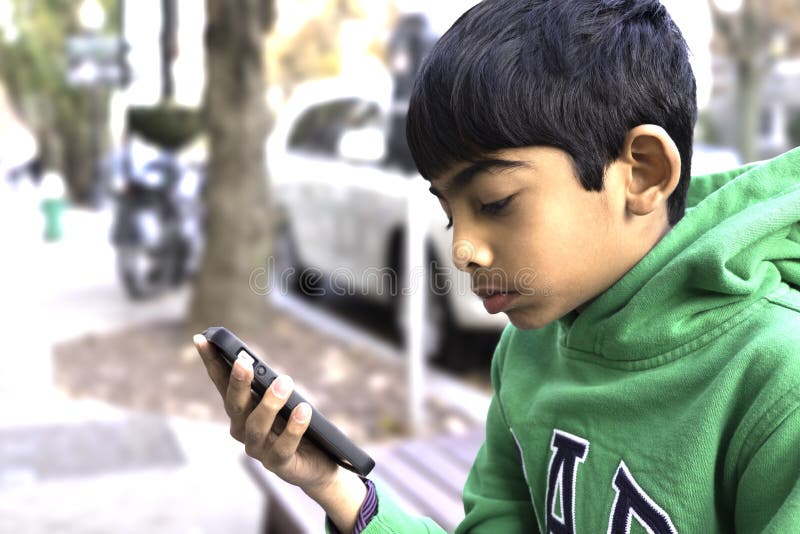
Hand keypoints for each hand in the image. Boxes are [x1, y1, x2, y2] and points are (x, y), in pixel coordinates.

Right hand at [193, 334, 337, 491]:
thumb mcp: (282, 398)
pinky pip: (284, 446)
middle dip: (237, 383)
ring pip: (256, 426)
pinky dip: (294, 427)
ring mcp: (259, 449)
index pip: (222, 383)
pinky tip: (304, 410)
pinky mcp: (280, 465)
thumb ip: (268, 383)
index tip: (203, 339)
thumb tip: (253, 360)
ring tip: (285, 382)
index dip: (211, 362)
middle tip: (243, 361)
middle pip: (235, 406)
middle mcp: (243, 429)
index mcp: (241, 409)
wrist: (318, 462)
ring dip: (269, 403)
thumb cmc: (295, 423)